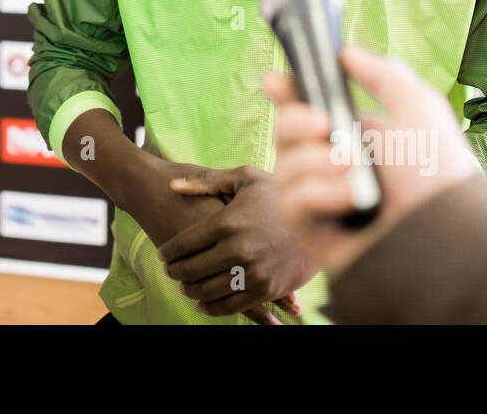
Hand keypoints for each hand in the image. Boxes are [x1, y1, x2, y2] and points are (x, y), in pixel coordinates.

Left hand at [123, 157, 288, 324]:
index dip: (168, 251)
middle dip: (175, 272)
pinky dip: (212, 308)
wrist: (324, 217)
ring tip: (185, 285)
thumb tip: (172, 185)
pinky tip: (203, 304)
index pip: (184, 243)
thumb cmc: (279, 193)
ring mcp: (252, 272)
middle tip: (170, 271)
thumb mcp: (245, 178)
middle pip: (192, 269)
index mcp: (228, 222)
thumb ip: (207, 181)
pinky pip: (231, 306)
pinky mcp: (267, 289)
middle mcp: (237, 250)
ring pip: (208, 291)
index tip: (162, 254)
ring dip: (190, 290)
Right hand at [268, 44, 480, 274]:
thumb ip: (382, 72)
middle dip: (295, 122)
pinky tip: (353, 198)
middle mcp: (329, 165)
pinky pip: (292, 202)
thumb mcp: (417, 106)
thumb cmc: (435, 170)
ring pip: (283, 166)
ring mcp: (318, 199)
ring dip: (319, 162)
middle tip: (324, 125)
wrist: (442, 230)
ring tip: (356, 171)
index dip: (284, 94)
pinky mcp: (311, 231)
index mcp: (350, 134)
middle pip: (283, 133)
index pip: (303, 109)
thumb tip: (345, 53)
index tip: (274, 81)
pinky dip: (321, 193)